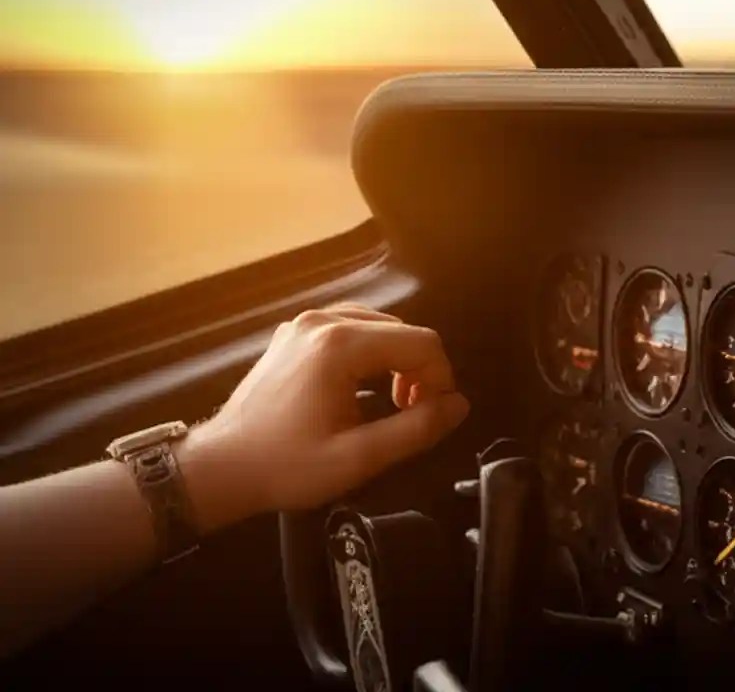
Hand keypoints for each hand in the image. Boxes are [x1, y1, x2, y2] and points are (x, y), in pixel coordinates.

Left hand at [177, 304, 469, 531]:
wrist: (221, 467)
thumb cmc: (287, 466)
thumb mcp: (359, 458)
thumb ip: (416, 429)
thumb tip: (459, 405)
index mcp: (341, 345)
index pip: (422, 343)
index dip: (441, 379)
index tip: (432, 416)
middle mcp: (324, 321)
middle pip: (402, 330)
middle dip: (420, 370)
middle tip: (412, 414)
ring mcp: (305, 323)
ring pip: (379, 326)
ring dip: (398, 360)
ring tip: (392, 402)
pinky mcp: (294, 333)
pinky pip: (350, 328)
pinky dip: (371, 352)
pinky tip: (364, 386)